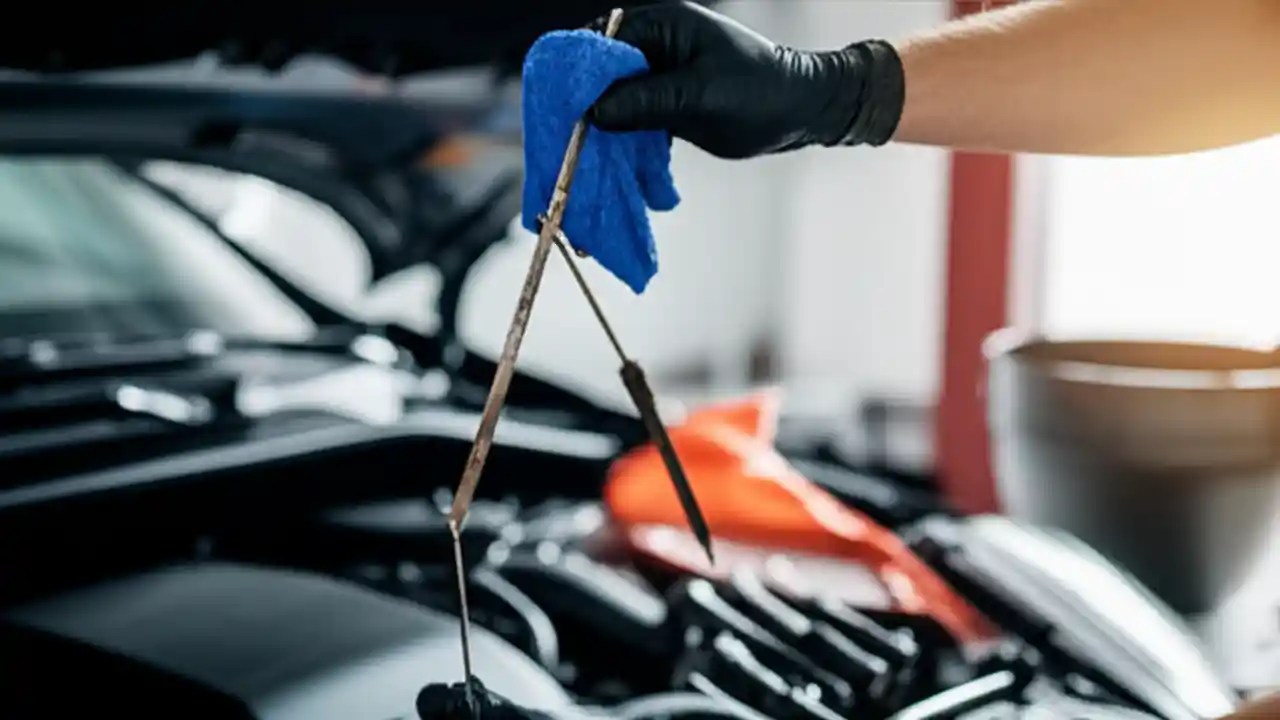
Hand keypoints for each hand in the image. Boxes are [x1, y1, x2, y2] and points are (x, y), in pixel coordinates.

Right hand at [587, 2, 905, 158]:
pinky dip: (622, 144)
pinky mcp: (666, 105)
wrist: (803, 112)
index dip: (576, 77)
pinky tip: (611, 169)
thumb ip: (647, 101)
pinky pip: (633, 121)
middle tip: (562, 144)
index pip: (601, 43)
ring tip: (579, 163)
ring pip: (613, 101)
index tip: (557, 112)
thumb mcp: (701, 96)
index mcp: (662, 26)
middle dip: (582, 108)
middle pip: (600, 74)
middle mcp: (655, 46)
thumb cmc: (761, 93)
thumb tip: (594, 112)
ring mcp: (659, 76)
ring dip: (599, 131)